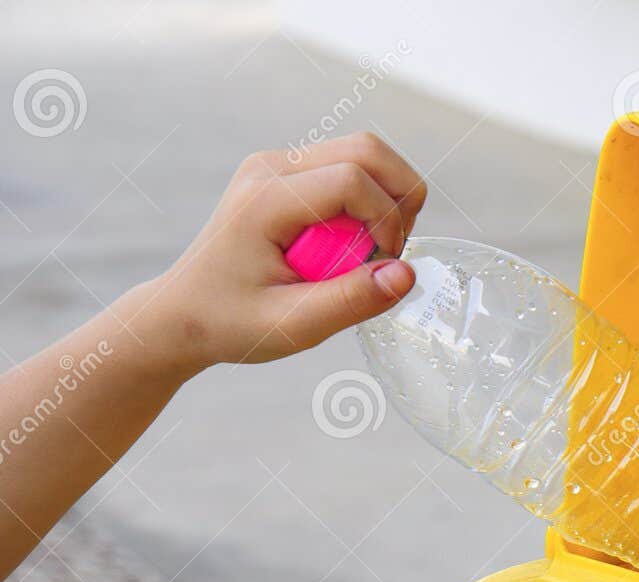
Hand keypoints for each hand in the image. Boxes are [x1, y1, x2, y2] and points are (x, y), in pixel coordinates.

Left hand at [143, 132, 427, 366]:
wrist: (183, 312)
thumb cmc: (230, 322)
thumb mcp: (292, 326)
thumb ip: (351, 301)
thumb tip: (407, 273)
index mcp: (266, 199)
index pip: (352, 180)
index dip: (386, 221)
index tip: (382, 268)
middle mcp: (272, 166)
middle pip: (368, 150)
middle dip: (400, 200)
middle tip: (389, 251)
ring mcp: (279, 164)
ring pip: (365, 154)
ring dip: (388, 201)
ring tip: (370, 250)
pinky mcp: (290, 174)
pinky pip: (352, 169)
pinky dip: (371, 203)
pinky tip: (353, 245)